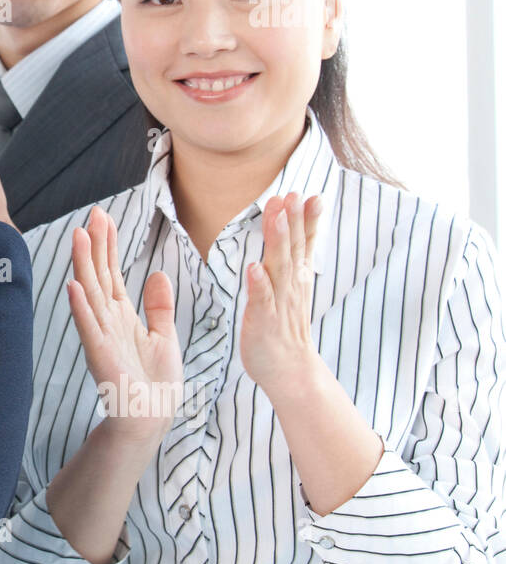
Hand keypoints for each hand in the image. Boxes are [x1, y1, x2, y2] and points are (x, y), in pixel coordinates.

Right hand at [65, 206, 182, 443]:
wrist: (151, 419)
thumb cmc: (156, 384)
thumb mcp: (165, 336)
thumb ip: (159, 306)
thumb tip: (158, 274)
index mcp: (122, 315)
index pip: (112, 272)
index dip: (108, 245)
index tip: (104, 218)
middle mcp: (108, 321)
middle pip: (99, 275)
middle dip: (96, 244)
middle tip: (93, 214)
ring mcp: (101, 337)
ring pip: (90, 294)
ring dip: (84, 265)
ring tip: (79, 236)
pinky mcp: (101, 356)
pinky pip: (89, 327)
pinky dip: (81, 307)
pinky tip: (74, 286)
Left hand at [239, 192, 325, 396]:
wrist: (290, 369)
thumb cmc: (286, 324)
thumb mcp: (295, 284)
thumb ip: (295, 252)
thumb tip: (296, 220)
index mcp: (297, 276)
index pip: (304, 243)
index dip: (307, 219)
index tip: (309, 194)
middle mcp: (291, 285)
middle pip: (292, 248)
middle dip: (293, 221)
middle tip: (293, 194)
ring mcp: (278, 302)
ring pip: (278, 268)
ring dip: (278, 242)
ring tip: (276, 218)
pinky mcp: (263, 320)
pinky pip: (261, 300)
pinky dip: (259, 285)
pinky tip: (254, 269)